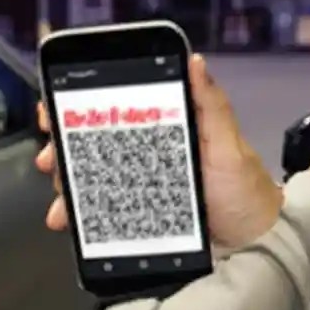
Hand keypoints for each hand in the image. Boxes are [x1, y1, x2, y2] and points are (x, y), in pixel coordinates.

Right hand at [34, 54, 283, 248]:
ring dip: (68, 183)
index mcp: (171, 128)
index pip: (122, 106)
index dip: (85, 102)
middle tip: (52, 156)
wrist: (257, 247)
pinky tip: (68, 221)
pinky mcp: (142, 218)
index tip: (57, 104)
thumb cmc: (246, 191)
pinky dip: (81, 215)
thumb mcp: (230, 146)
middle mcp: (154, 154)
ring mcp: (145, 186)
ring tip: (60, 197)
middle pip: (98, 142)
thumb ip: (212, 106)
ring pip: (94, 177)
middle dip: (66, 146)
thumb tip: (195, 62)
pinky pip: (104, 212)